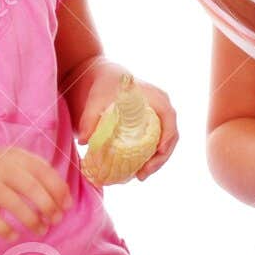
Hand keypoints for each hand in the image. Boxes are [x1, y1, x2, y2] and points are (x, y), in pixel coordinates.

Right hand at [0, 147, 72, 239]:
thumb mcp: (10, 159)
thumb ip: (34, 171)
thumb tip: (62, 195)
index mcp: (16, 157)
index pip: (45, 172)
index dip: (59, 190)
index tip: (67, 206)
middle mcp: (3, 169)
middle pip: (34, 189)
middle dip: (49, 207)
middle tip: (56, 220)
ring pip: (17, 206)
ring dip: (33, 221)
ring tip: (41, 230)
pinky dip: (7, 231)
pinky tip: (14, 236)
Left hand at [75, 64, 178, 181]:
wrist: (105, 78)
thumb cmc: (105, 84)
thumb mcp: (97, 98)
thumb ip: (90, 118)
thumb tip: (84, 141)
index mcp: (156, 98)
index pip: (169, 118)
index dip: (167, 137)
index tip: (157, 152)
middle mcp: (162, 108)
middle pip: (170, 136)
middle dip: (160, 158)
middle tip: (142, 174)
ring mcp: (159, 119)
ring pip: (165, 144)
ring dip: (155, 162)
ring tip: (139, 176)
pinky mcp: (152, 127)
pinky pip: (156, 144)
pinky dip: (149, 158)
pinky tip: (136, 170)